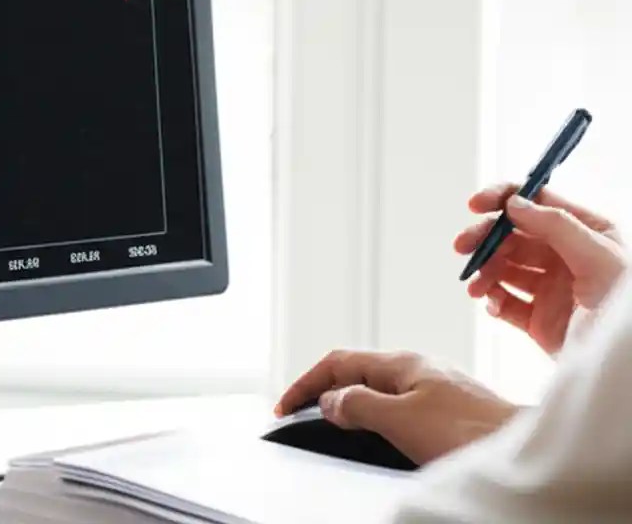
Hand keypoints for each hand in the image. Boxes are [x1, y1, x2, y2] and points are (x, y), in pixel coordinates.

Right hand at [274, 350, 517, 465]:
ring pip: (377, 389)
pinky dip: (374, 416)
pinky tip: (377, 435)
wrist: (526, 449)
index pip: (338, 361)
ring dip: (350, 405)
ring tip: (333, 427)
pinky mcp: (448, 409)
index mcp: (402, 362)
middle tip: (302, 417)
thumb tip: (331, 401)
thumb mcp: (400, 418)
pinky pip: (397, 406)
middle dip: (324, 391)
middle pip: (356, 372)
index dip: (305, 383)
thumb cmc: (472, 432)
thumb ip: (358, 405)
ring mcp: (434, 387)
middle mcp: (418, 368)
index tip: (285, 406)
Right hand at [456, 184, 625, 353]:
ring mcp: (550, 288)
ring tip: (475, 287)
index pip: (538, 204)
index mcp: (585, 233)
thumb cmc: (626, 310)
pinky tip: (492, 305)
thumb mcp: (598, 257)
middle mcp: (565, 256)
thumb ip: (556, 226)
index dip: (504, 199)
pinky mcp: (538, 319)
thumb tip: (513, 203)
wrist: (622, 365)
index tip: (475, 204)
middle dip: (484, 239)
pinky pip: (505, 303)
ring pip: (504, 269)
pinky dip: (492, 300)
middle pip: (513, 236)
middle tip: (462, 247)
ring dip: (484, 273)